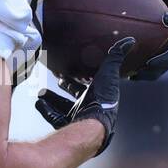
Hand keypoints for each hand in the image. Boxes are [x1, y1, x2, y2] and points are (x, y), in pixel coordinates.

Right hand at [34, 37, 134, 155]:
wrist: (94, 124)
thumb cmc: (103, 101)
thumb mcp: (109, 73)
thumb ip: (115, 57)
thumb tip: (128, 41)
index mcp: (97, 94)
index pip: (88, 84)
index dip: (80, 77)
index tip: (70, 69)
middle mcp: (88, 106)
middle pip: (76, 96)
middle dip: (67, 87)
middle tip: (59, 79)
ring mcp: (77, 117)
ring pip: (63, 107)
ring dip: (53, 99)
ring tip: (42, 92)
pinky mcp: (67, 126)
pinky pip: (54, 117)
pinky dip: (46, 110)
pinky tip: (39, 103)